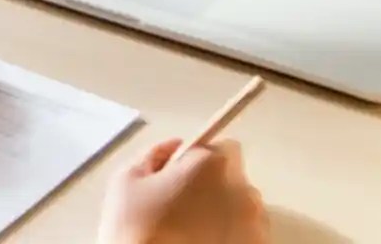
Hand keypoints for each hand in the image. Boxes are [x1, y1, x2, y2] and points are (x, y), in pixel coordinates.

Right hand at [98, 138, 269, 243]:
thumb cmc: (135, 229)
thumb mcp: (126, 181)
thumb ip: (154, 155)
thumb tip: (173, 147)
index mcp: (211, 165)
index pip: (221, 146)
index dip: (200, 159)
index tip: (183, 176)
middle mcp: (242, 190)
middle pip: (232, 177)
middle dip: (212, 185)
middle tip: (181, 206)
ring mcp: (254, 225)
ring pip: (241, 207)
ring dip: (223, 212)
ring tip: (191, 231)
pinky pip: (246, 234)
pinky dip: (230, 236)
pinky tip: (203, 243)